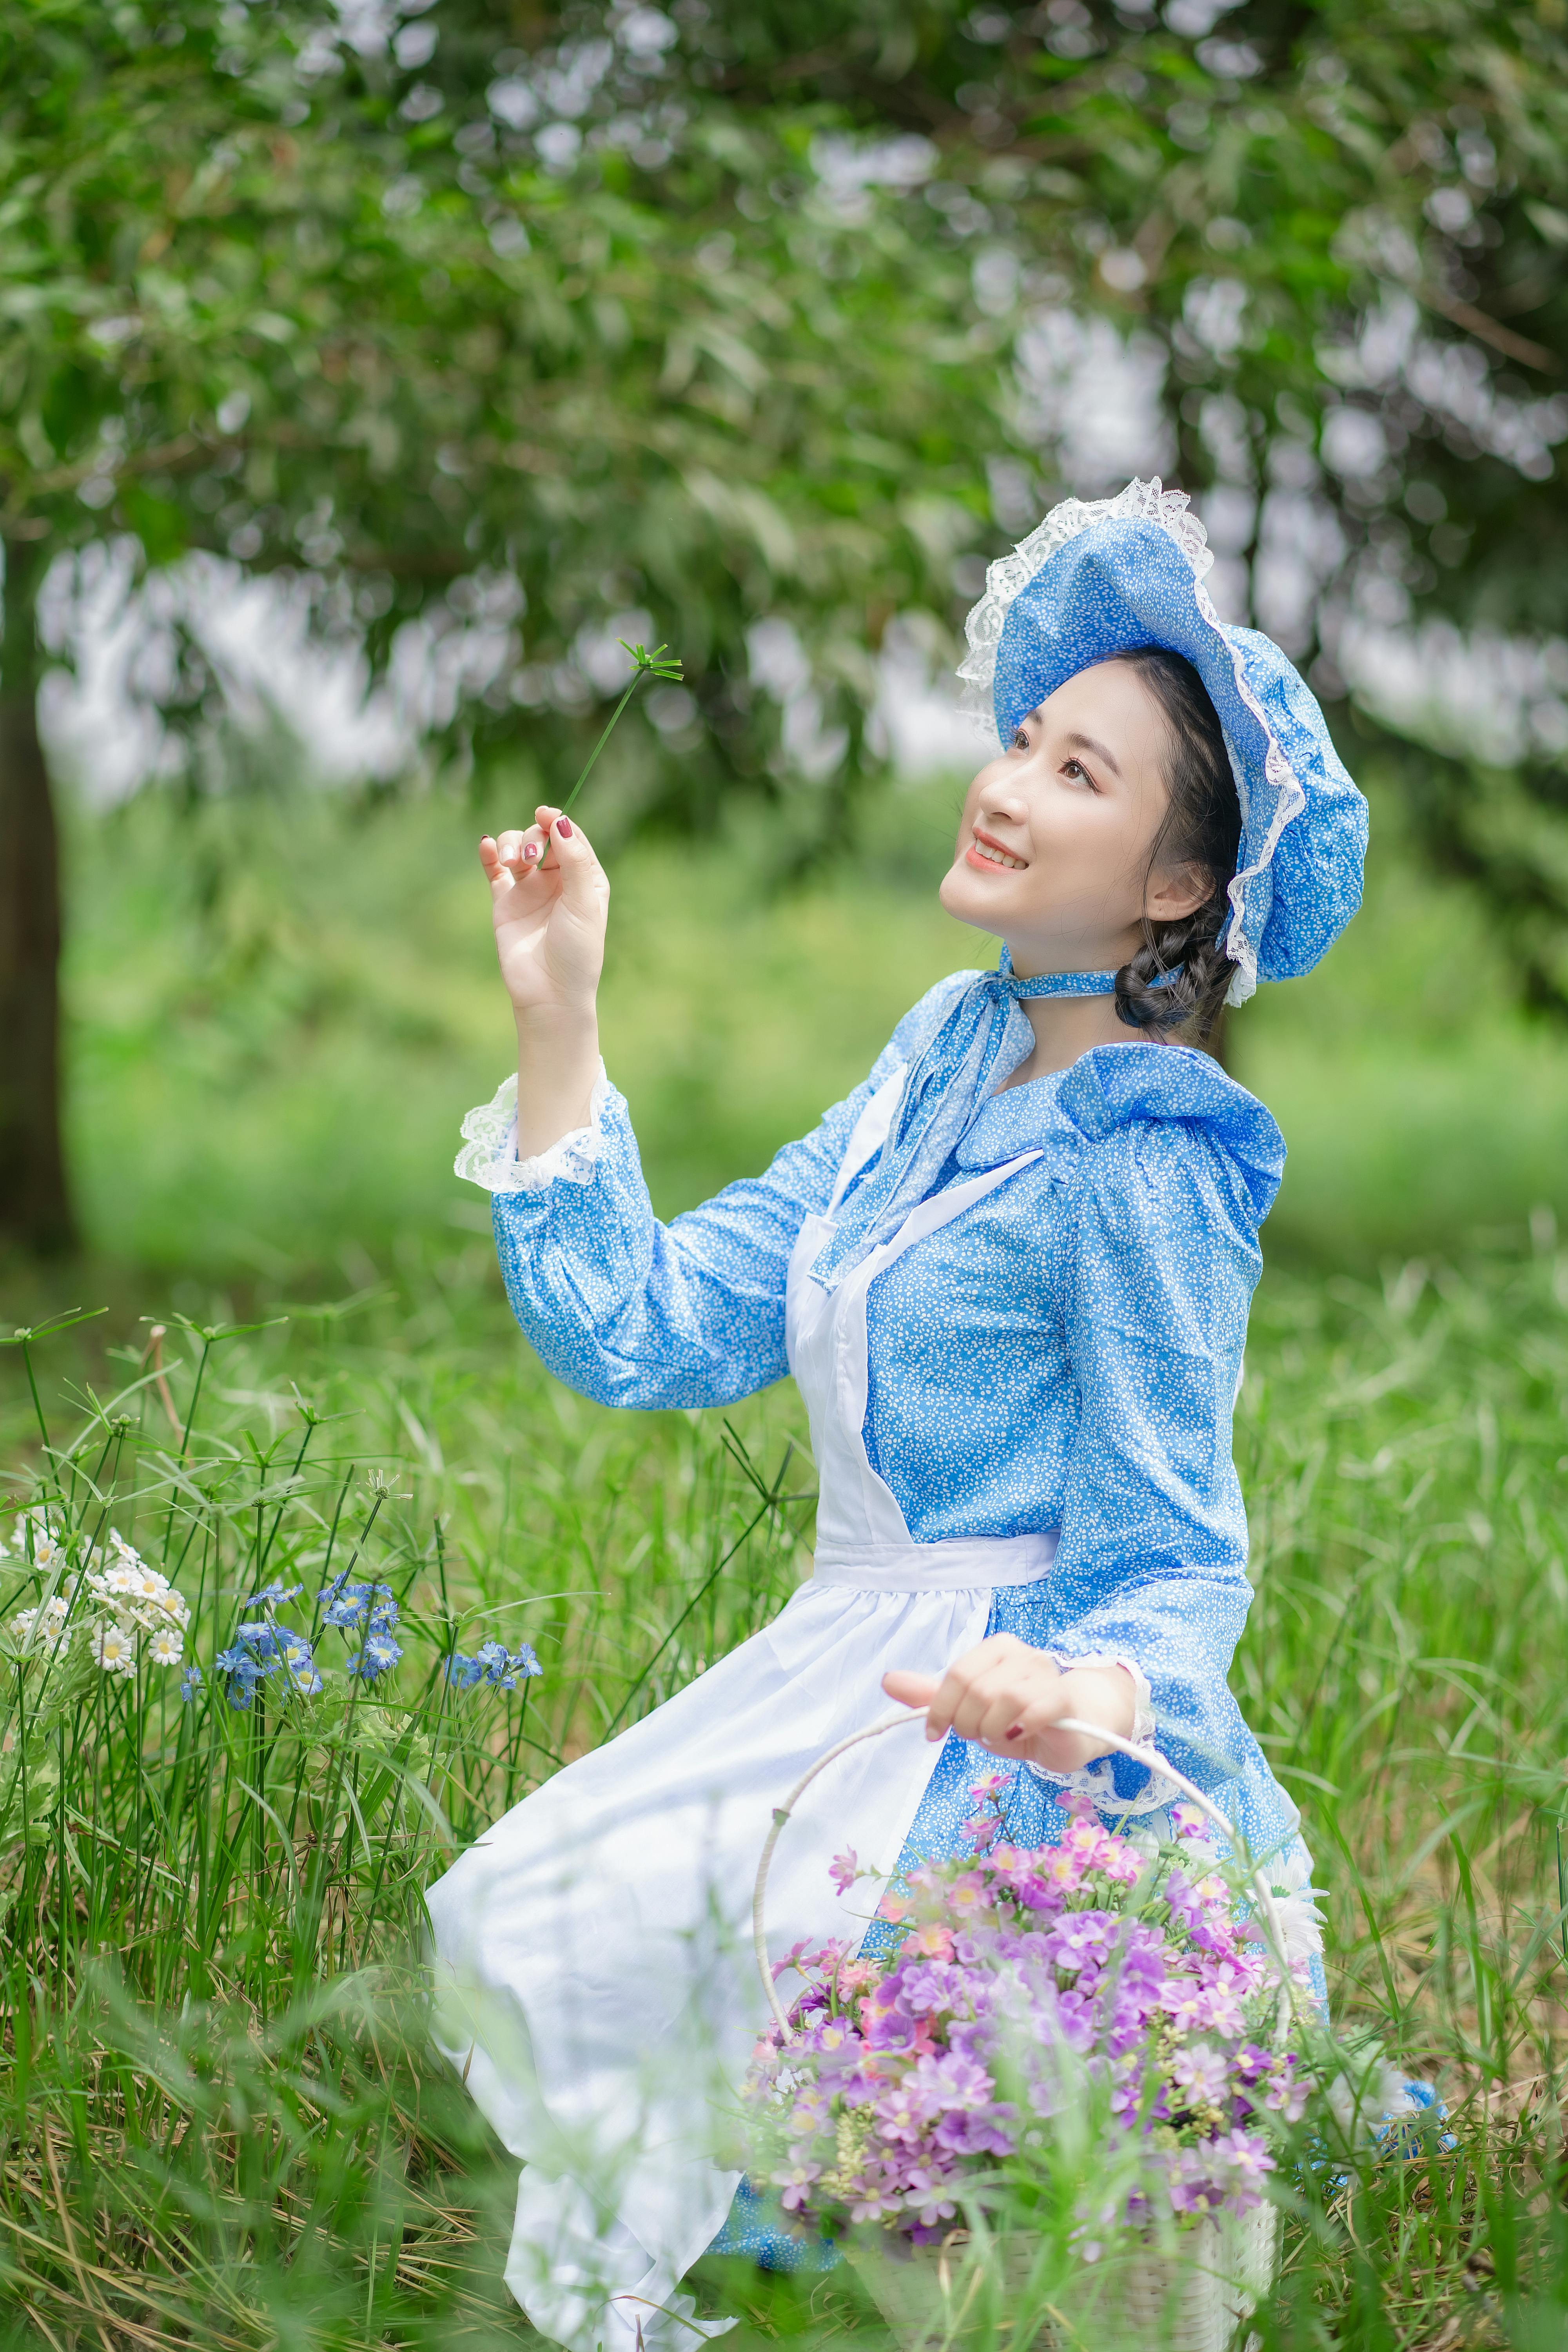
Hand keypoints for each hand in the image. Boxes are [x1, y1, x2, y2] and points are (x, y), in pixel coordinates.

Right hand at [480, 805, 608, 1025]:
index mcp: (584, 878)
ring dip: (512, 844)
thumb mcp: (583, 903)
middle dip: (533, 837)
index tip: (545, 814)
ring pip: (517, 847)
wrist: (549, 992)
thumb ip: (574, 860)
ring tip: (513, 862)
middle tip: (531, 857)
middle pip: (541, 837)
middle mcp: (557, 880)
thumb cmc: (575, 951)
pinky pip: (494, 869)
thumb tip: (560, 821)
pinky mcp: (505, 902)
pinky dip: (490, 853)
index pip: (570, 837)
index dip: (557, 822)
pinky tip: (487, 846)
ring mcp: (529, 889)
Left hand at [882, 1632, 1136, 1776]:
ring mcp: (1046, 1674)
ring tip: (1001, 1735)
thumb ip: (933, 1696)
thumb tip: (888, 1681)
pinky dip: (1019, 1728)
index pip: (957, 1675)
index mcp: (996, 1649)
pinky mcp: (1064, 1699)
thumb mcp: (970, 1709)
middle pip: (976, 1689)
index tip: (934, 1734)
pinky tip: (1020, 1734)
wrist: (1075, 1730)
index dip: (939, 1708)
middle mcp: (1022, 1654)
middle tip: (977, 1734)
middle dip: (967, 1723)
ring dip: (993, 1730)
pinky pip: (1034, 1710)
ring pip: (1002, 1699)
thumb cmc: (1018, 1718)